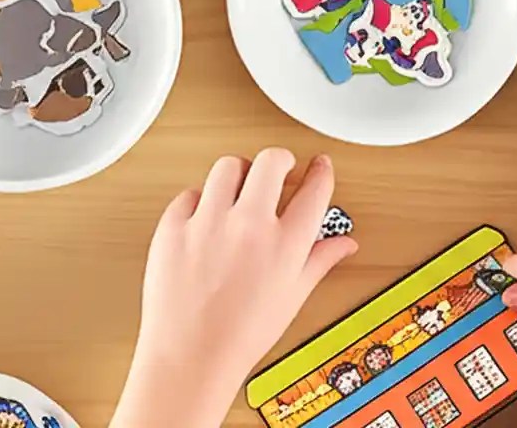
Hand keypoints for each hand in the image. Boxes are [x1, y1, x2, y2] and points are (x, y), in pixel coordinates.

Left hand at [110, 149, 357, 427]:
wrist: (191, 356)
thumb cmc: (241, 335)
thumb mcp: (293, 297)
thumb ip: (320, 260)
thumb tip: (343, 243)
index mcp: (286, 244)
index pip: (315, 188)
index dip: (320, 171)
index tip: (317, 167)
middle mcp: (249, 226)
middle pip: (271, 161)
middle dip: (280, 161)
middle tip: (279, 168)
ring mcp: (208, 223)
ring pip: (227, 167)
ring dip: (238, 174)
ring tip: (239, 189)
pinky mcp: (173, 226)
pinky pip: (189, 194)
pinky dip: (199, 201)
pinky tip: (205, 216)